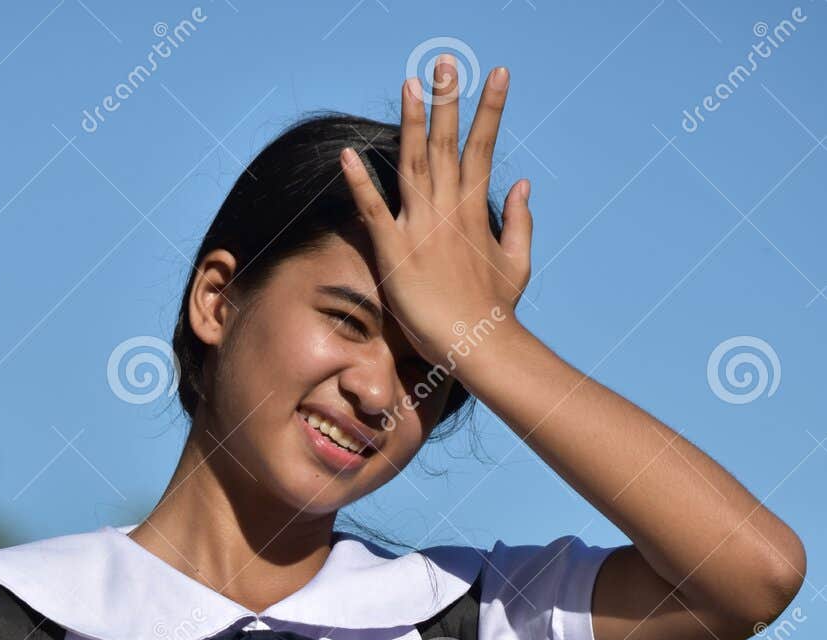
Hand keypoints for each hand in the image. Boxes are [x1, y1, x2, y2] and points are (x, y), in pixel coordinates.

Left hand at [339, 57, 531, 375]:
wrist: (479, 345)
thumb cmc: (497, 310)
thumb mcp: (518, 261)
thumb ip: (521, 220)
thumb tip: (524, 184)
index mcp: (475, 212)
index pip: (482, 149)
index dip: (490, 109)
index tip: (496, 74)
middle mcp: (448, 212)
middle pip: (447, 145)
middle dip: (448, 101)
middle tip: (445, 62)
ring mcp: (421, 230)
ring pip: (414, 164)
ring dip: (411, 122)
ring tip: (410, 83)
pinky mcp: (394, 253)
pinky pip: (372, 211)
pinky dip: (360, 183)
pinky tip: (347, 155)